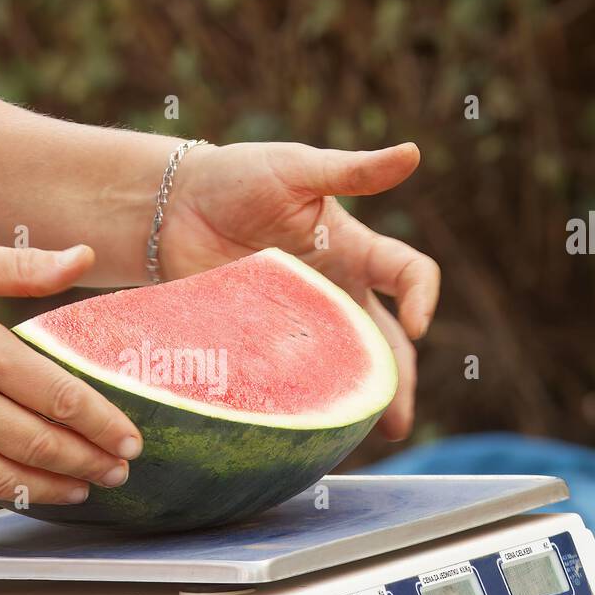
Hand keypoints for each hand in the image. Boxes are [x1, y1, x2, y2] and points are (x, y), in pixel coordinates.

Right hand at [0, 241, 142, 502]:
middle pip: (45, 447)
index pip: (64, 400)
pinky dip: (0, 489)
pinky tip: (23, 485)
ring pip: (8, 479)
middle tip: (120, 472)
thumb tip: (82, 256)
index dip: (105, 426)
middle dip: (92, 463)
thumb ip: (24, 268)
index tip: (131, 441)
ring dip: (54, 489)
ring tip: (84, 490)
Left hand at [159, 141, 436, 439]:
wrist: (172, 206)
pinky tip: (299, 432)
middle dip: (397, 384)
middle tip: (396, 423)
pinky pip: (284, 380)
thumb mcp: (296, 168)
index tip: (418, 324)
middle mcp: (335, 295)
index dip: (422, 299)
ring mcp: (298, 325)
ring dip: (352, 407)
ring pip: (339, 374)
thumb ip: (350, 171)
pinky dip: (297, 406)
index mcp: (353, 251)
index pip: (408, 276)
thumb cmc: (240, 177)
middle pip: (383, 346)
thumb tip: (413, 154)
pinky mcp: (259, 345)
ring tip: (355, 441)